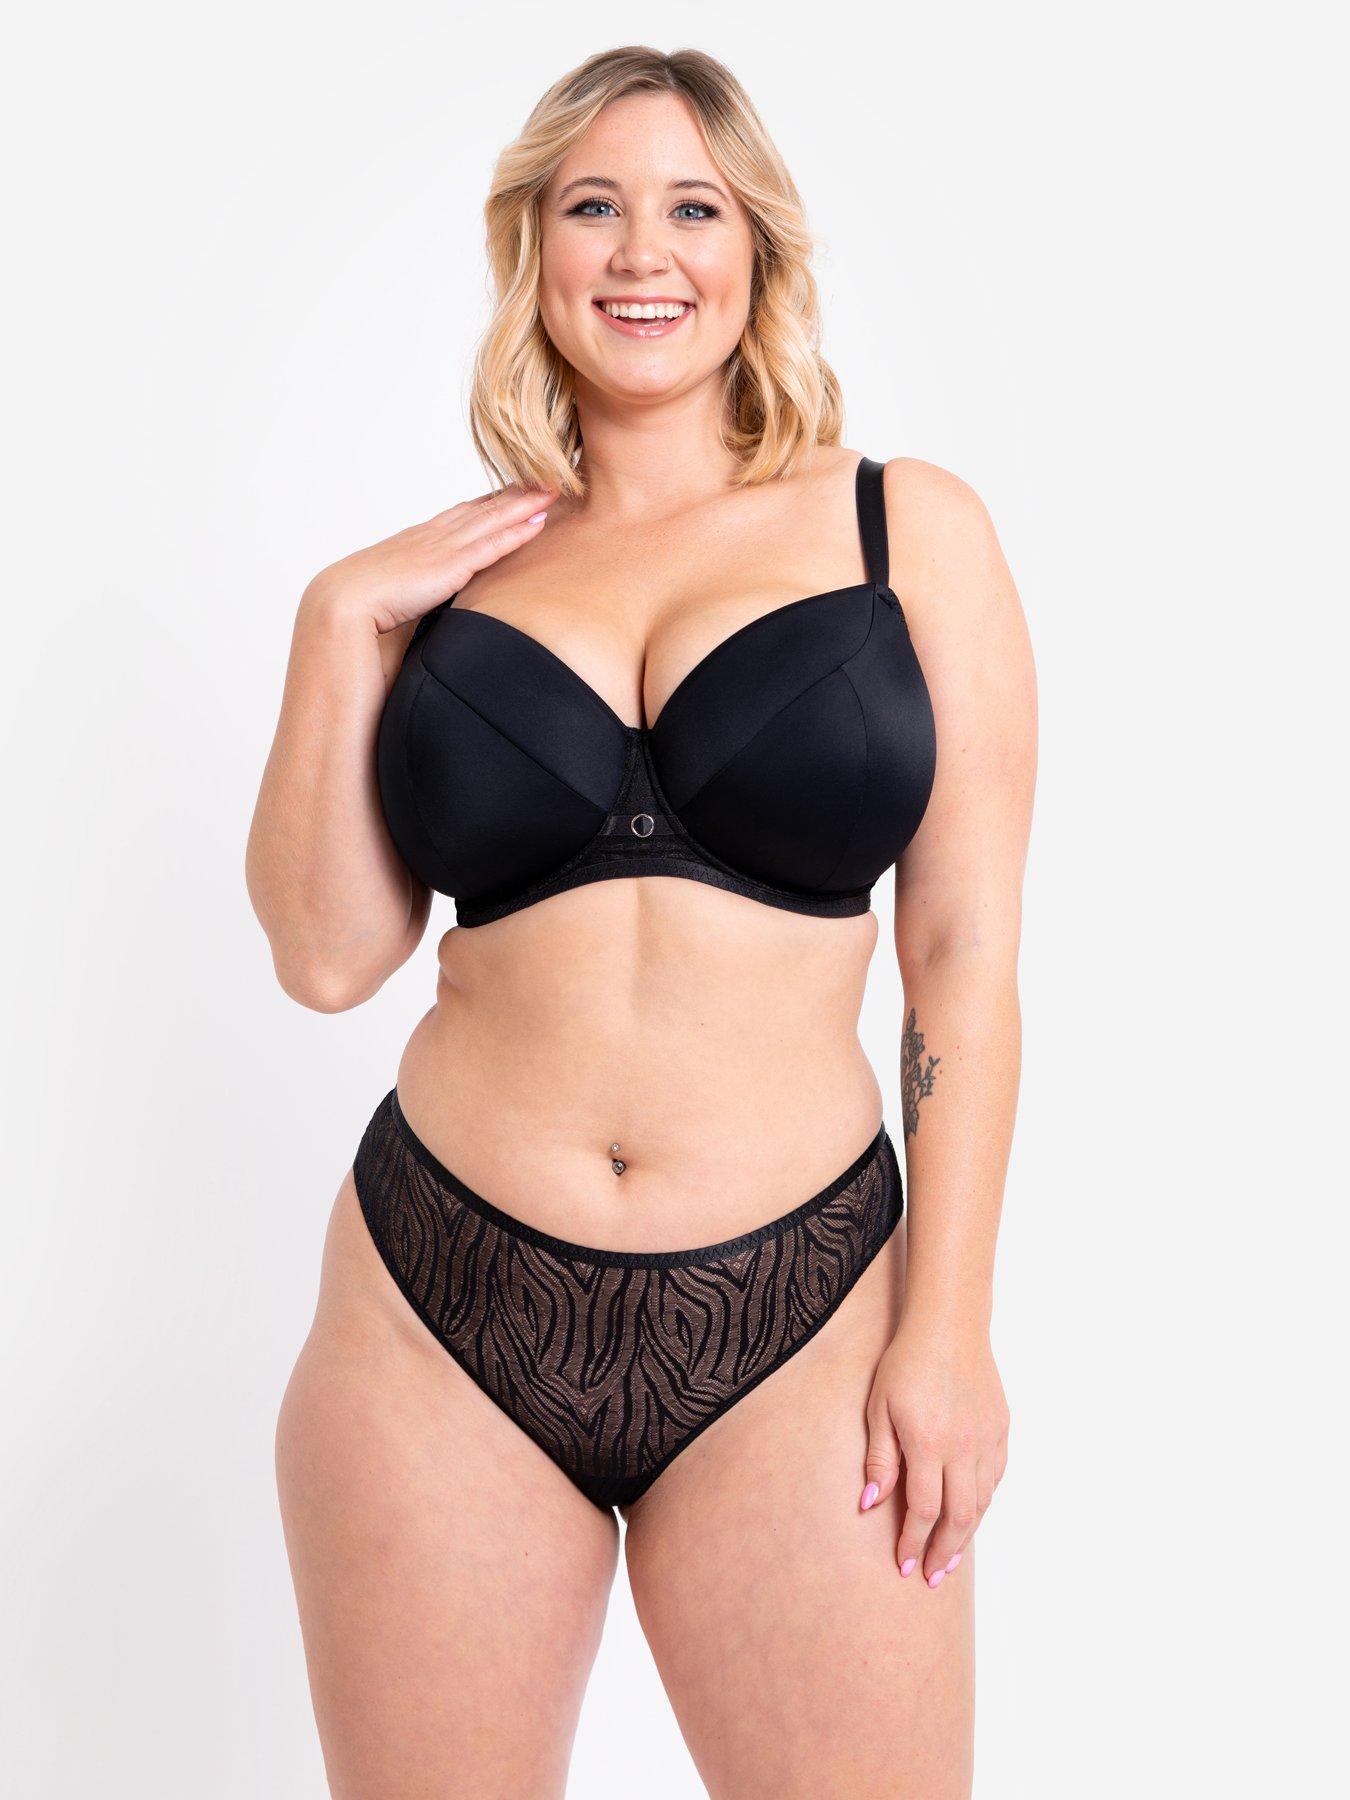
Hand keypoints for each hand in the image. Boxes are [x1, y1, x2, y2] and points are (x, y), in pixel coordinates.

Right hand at [302, 481, 561, 634]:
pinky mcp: (449, 568)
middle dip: (511, 495)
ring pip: (490, 521)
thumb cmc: (356, 614)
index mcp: (412, 546)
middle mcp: (428, 539)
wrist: (339, 610)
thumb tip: (419, 613)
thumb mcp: (388, 601)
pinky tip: (539, 521)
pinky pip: (491, 546)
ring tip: (553, 488)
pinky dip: (516, 532)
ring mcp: (439, 551)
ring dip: (523, 505)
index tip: (510, 492)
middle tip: (543, 477)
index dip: (485, 505)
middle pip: (479, 511)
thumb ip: (410, 598)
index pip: (457, 518)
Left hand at [858, 1320, 1008, 1586]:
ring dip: (966, 1534)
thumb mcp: (879, 1407)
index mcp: (929, 1443)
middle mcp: (963, 1447)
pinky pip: (995, 1478)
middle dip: (944, 1552)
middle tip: (933, 1578)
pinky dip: (984, 1502)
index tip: (904, 1565)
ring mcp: (987, 1439)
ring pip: (982, 1502)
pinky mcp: (1001, 1429)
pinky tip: (972, 1513)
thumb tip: (872, 1504)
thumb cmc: (906, 1363)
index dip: (914, 1542)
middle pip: (958, 1516)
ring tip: (951, 1557)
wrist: (949, 1327)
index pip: (924, 1510)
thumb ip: (880, 1458)